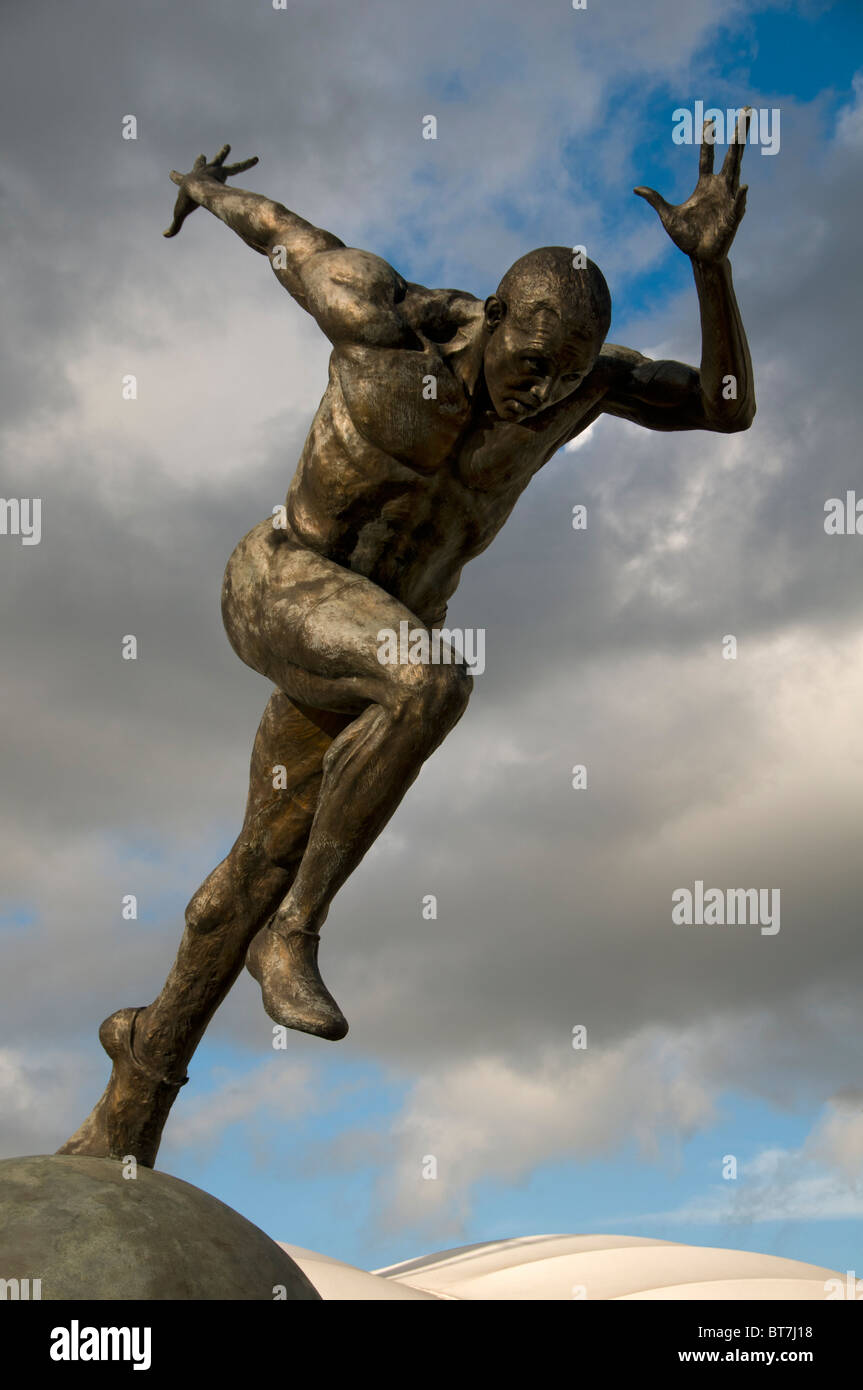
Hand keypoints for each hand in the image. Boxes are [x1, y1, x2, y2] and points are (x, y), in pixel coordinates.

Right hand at [163, 144, 258, 237]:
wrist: (197, 189)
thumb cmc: (187, 200)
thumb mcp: (179, 213)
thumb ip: (174, 226)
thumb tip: (165, 236)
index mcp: (187, 181)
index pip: (178, 178)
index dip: (174, 176)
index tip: (171, 172)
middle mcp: (199, 173)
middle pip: (199, 165)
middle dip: (200, 161)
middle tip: (202, 155)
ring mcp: (211, 171)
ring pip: (218, 161)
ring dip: (222, 153)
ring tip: (227, 146)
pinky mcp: (222, 171)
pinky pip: (237, 167)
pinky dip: (246, 164)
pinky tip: (256, 159)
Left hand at [634, 109, 750, 262]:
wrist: (699, 257)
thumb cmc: (686, 237)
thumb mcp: (667, 216)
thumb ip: (655, 200)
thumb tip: (636, 189)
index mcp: (705, 184)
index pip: (707, 156)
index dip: (708, 138)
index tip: (709, 119)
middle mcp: (720, 186)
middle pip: (731, 155)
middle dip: (738, 134)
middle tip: (746, 110)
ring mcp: (729, 199)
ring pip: (738, 171)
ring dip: (741, 151)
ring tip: (745, 131)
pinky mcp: (733, 217)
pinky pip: (738, 205)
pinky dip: (741, 197)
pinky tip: (743, 187)